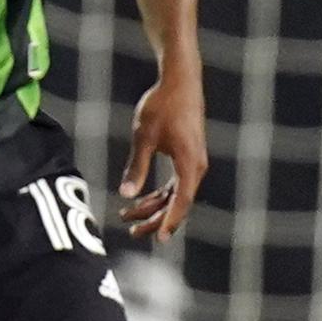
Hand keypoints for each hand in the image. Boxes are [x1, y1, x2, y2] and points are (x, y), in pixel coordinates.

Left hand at [118, 72, 207, 238]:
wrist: (180, 81)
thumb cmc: (162, 106)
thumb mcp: (144, 137)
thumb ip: (136, 167)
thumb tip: (125, 194)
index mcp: (189, 164)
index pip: (180, 202)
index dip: (168, 222)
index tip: (158, 239)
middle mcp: (195, 167)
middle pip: (178, 204)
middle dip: (155, 220)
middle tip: (133, 233)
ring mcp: (193, 163)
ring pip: (175, 195)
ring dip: (153, 207)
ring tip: (127, 216)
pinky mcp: (187, 157)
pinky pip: (175, 184)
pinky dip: (159, 194)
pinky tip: (140, 199)